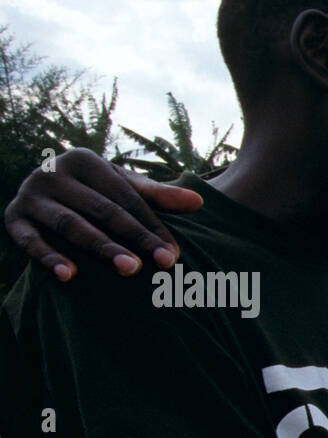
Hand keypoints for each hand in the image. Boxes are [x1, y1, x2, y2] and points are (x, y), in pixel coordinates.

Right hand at [4, 148, 202, 280]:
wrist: (41, 194)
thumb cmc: (92, 193)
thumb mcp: (121, 189)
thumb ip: (156, 196)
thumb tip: (199, 201)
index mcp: (84, 161)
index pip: (126, 199)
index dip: (152, 227)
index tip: (176, 256)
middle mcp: (53, 173)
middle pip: (102, 211)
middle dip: (134, 239)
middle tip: (161, 264)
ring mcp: (30, 195)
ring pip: (71, 225)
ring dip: (101, 248)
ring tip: (129, 269)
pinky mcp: (12, 218)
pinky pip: (30, 241)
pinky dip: (49, 258)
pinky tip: (70, 276)